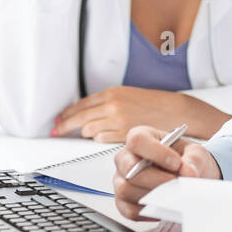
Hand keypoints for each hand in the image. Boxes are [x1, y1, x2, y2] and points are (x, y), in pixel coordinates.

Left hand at [52, 86, 222, 141]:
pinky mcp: (124, 134)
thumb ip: (107, 102)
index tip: (59, 119)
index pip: (81, 104)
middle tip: (57, 131)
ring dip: (84, 133)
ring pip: (88, 129)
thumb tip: (87, 112)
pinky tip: (99, 137)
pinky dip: (98, 138)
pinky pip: (101, 139)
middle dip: (65, 125)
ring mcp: (117, 120)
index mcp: (112, 93)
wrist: (175, 111)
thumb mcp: (127, 95)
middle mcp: (112, 105)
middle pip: (79, 117)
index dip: (67, 113)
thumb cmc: (154, 103)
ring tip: (83, 134)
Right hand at [112, 126, 221, 220]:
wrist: (189, 178)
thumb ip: (194, 160)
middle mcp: (126, 158)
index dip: (156, 153)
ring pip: (126, 189)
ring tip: (173, 196)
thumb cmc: (187, 160)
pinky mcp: (123, 202)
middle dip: (156, 179)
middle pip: (130, 168)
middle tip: (176, 184)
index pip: (138, 140)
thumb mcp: (196, 154)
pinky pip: (128, 210)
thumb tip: (188, 173)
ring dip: (152, 196)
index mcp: (142, 138)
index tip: (176, 163)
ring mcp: (121, 180)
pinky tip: (164, 207)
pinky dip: (148, 212)